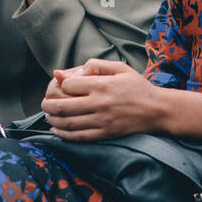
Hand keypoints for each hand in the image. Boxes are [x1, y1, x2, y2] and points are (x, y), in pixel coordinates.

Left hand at [40, 59, 167, 140]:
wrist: (157, 110)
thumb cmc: (138, 87)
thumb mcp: (120, 68)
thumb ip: (96, 65)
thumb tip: (73, 71)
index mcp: (103, 85)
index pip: (70, 85)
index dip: (62, 84)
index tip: (62, 85)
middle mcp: (100, 103)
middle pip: (63, 105)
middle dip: (48, 105)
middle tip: (44, 103)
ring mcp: (102, 120)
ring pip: (68, 122)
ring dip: (53, 119)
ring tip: (48, 115)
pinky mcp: (105, 133)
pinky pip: (79, 136)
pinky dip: (64, 134)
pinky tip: (58, 130)